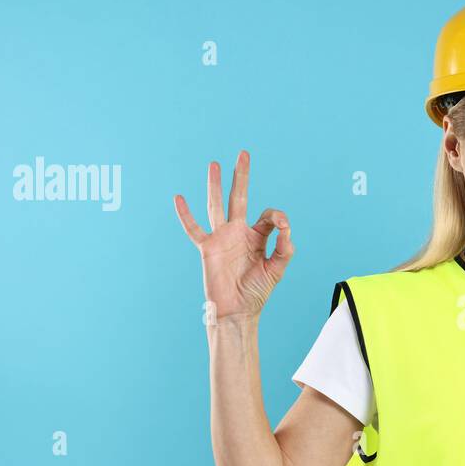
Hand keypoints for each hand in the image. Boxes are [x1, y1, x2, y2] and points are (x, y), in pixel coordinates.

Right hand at [174, 150, 293, 321]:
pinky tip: (178, 198)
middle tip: (244, 154)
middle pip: (239, 198)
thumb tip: (286, 227)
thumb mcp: (277, 269)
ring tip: (214, 164)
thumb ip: (285, 247)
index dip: (278, 217)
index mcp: (257, 237)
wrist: (238, 311)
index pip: (269, 216)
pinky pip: (194, 229)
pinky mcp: (207, 248)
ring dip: (215, 185)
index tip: (282, 227)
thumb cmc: (257, 292)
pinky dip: (185, 215)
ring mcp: (222, 238)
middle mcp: (239, 233)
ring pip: (217, 205)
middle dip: (242, 176)